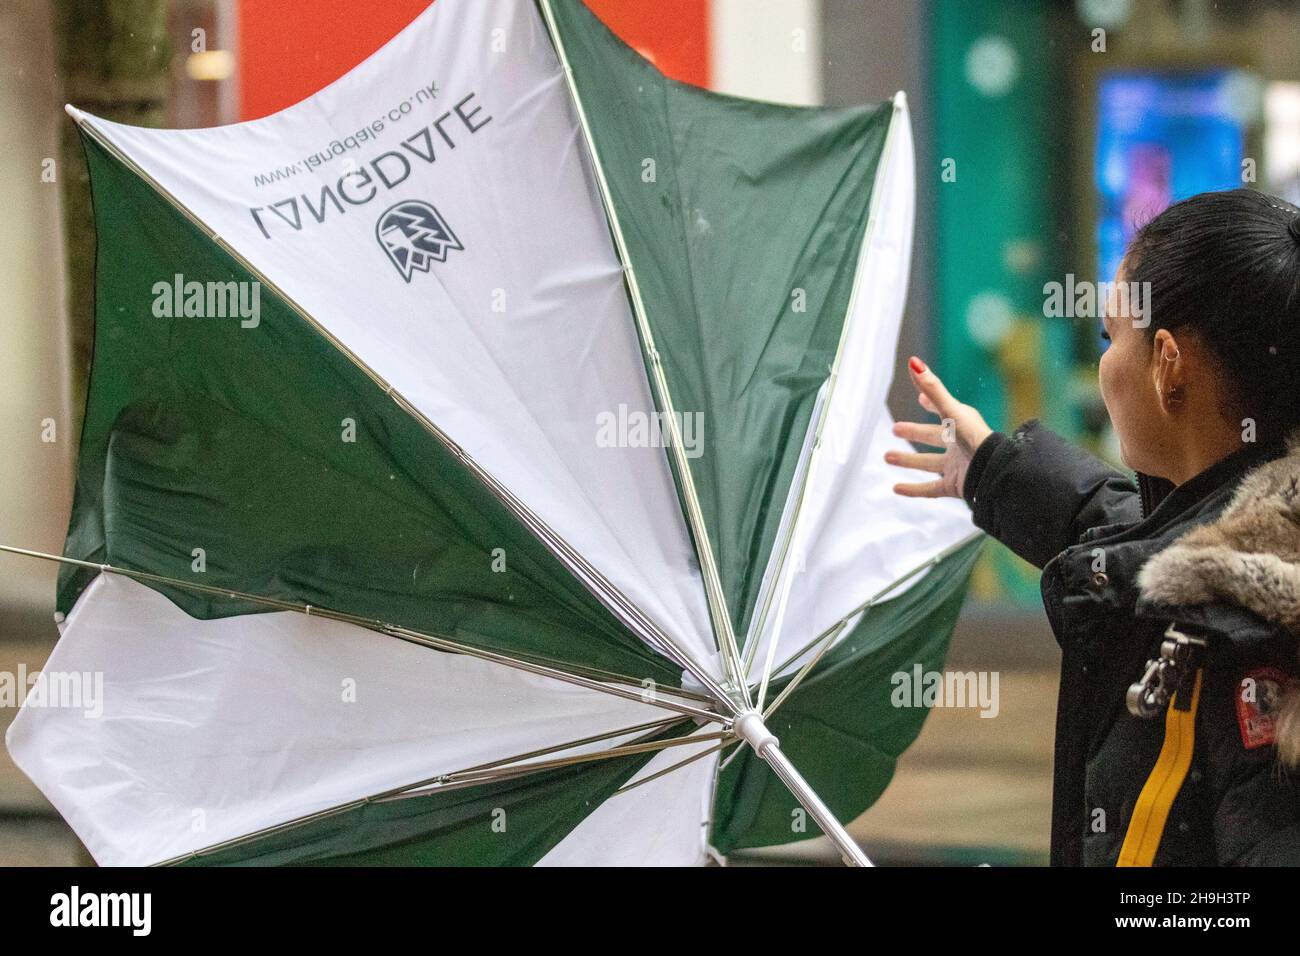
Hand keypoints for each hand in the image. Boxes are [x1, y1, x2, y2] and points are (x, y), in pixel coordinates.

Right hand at [886, 356, 992, 498]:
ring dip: (907, 460)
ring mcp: (956, 465)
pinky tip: (896, 488)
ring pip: (927, 463)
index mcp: (960, 423)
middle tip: (895, 429)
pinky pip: (930, 488)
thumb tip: (913, 362)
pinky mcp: (954, 485)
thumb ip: (932, 388)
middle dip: (914, 432)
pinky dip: (913, 489)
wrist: (994, 472)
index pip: (943, 409)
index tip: (920, 396)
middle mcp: (958, 443)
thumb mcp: (950, 411)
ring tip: (886, 457)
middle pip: (932, 436)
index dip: (931, 401)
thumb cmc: (975, 437)